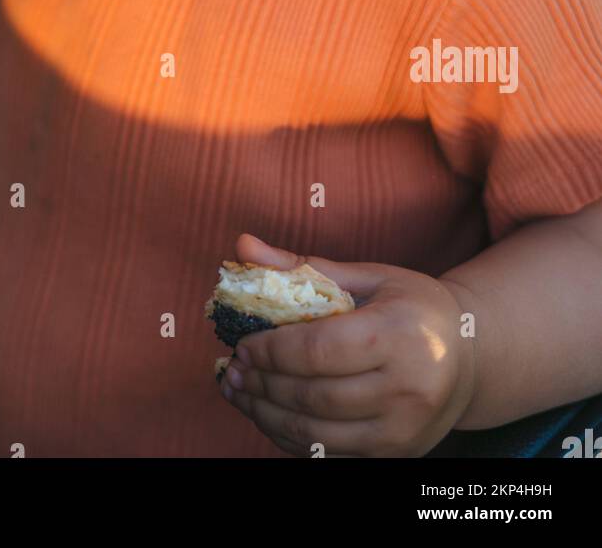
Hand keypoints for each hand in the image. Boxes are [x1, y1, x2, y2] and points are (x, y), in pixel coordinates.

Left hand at [217, 233, 475, 457]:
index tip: (242, 345)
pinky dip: (290, 438)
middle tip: (230, 372)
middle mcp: (406, 387)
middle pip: (313, 396)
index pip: (319, 350)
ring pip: (317, 433)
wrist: (470, 356)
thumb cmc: (412, 307)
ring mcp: (403, 429)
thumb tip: (243, 246)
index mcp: (399, 333)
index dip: (272, 352)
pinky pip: (330, 454)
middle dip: (262, 385)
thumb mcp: (368, 276)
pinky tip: (269, 414)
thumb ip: (304, 266)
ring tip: (239, 393)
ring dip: (267, 415)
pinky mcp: (396, 454)